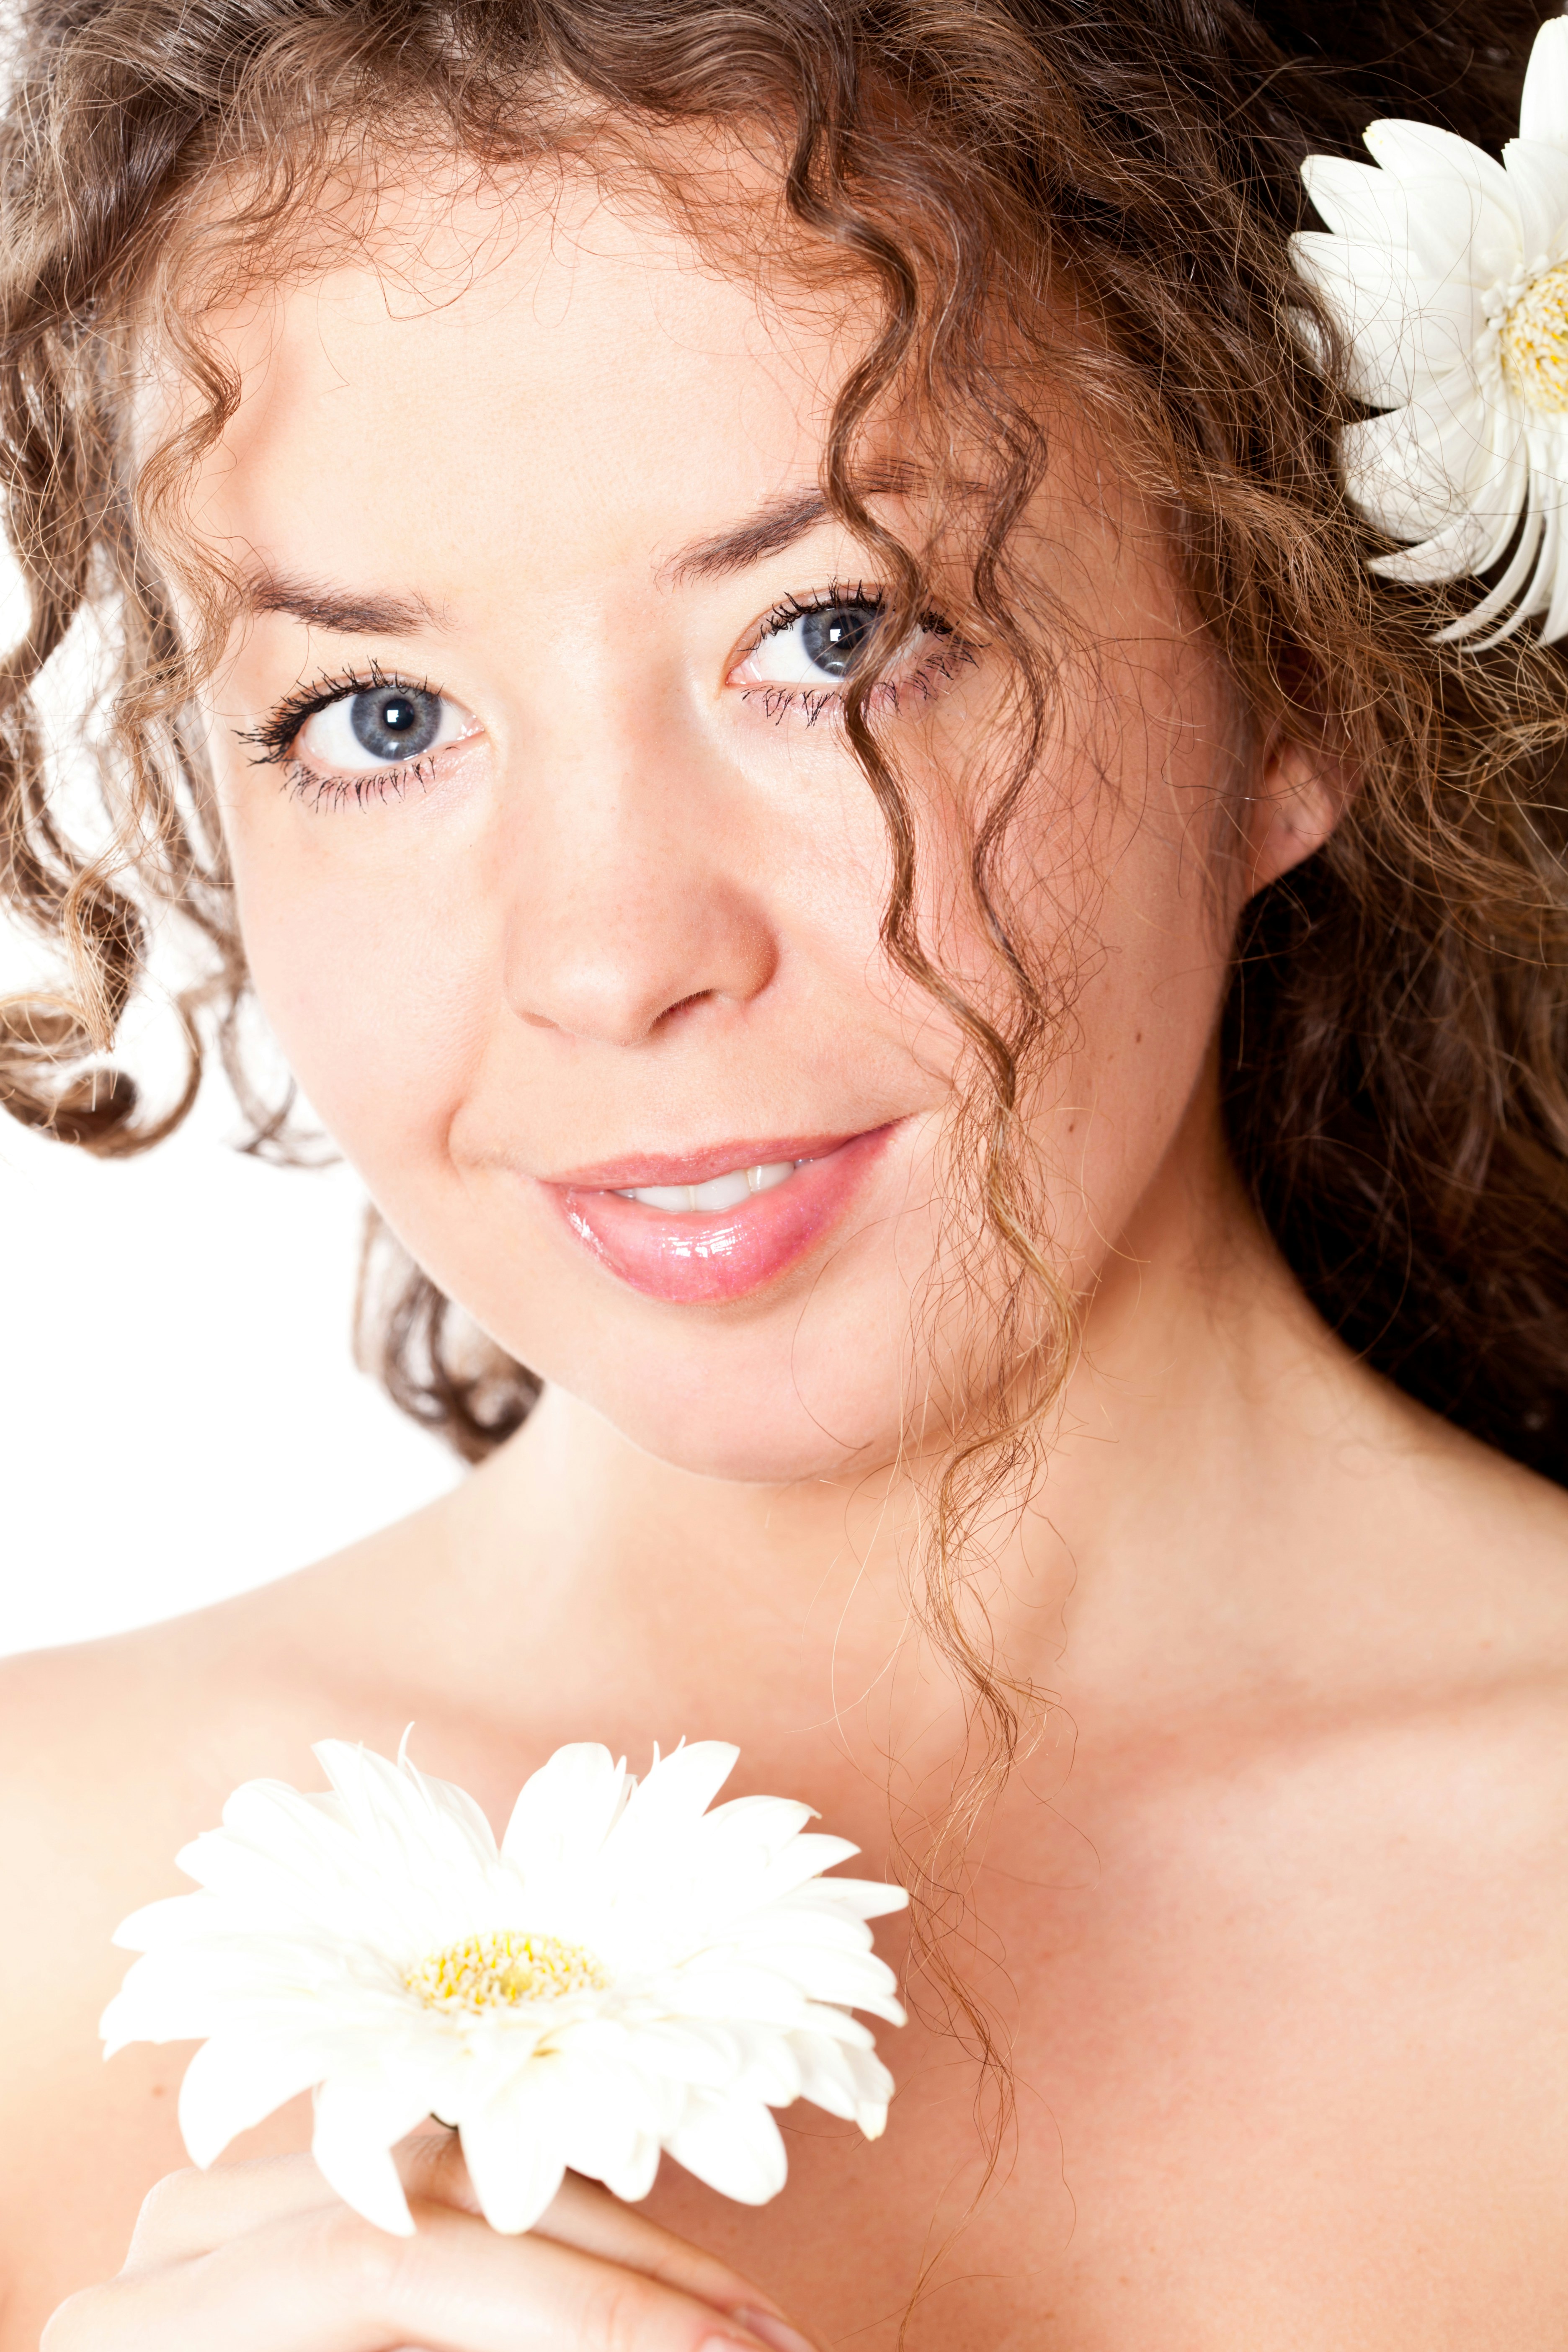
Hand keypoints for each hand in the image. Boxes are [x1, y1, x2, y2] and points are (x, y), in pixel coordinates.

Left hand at [42, 2131, 817, 2351]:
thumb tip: (703, 2349)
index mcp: (155, 2330)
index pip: (397, 2266)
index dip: (588, 2312)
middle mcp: (177, 2239)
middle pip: (442, 2213)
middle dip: (627, 2285)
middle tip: (772, 2341)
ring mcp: (222, 2216)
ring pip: (459, 2191)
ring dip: (607, 2258)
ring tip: (731, 2320)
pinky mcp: (274, 2225)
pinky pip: (434, 2204)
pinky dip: (540, 2249)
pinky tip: (647, 2289)